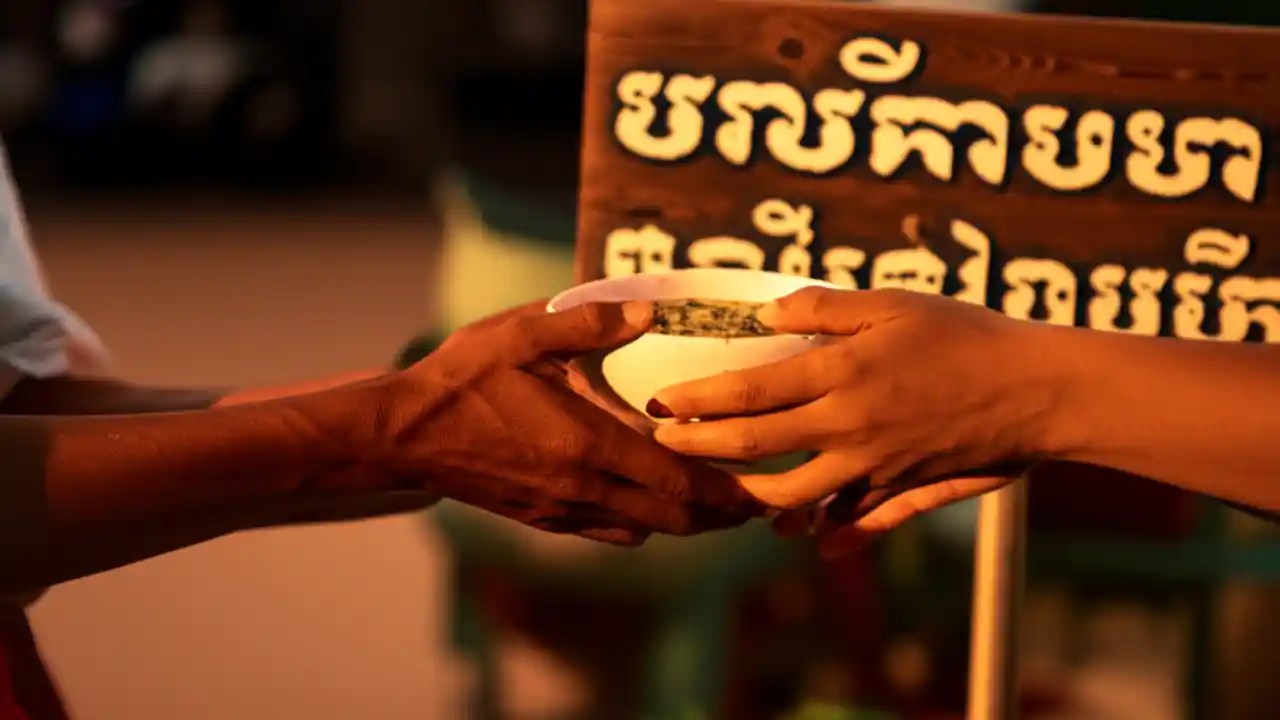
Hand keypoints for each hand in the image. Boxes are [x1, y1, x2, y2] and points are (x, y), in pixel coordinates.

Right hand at [349, 300, 760, 545]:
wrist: (402, 436)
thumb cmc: (461, 380)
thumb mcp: (523, 334)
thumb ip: (590, 323)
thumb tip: (649, 313)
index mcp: (587, 444)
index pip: (679, 482)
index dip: (729, 492)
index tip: (763, 489)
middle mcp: (583, 489)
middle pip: (675, 519)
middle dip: (720, 515)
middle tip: (755, 501)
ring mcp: (562, 511)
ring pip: (646, 529)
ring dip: (684, 520)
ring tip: (713, 498)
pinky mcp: (543, 519)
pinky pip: (610, 531)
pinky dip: (643, 521)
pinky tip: (648, 496)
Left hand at [649, 288, 1061, 556]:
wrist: (1040, 390)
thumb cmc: (967, 335)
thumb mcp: (893, 304)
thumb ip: (825, 309)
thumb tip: (767, 313)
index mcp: (841, 375)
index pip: (748, 394)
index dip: (696, 401)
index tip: (658, 403)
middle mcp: (849, 428)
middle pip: (756, 449)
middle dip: (701, 450)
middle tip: (662, 446)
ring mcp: (876, 467)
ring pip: (796, 497)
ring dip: (750, 498)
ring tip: (721, 492)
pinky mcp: (906, 489)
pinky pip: (860, 521)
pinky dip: (832, 535)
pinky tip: (811, 540)